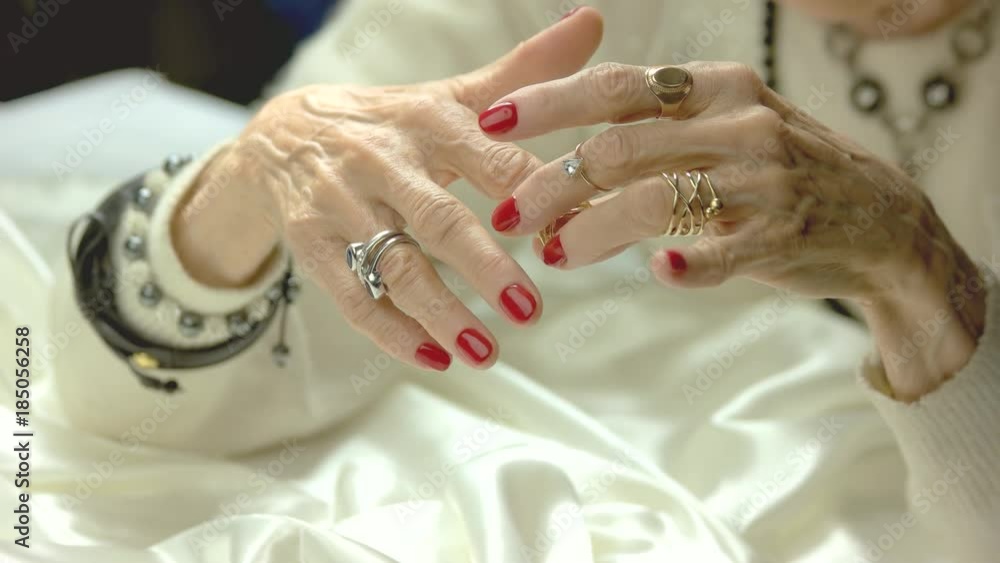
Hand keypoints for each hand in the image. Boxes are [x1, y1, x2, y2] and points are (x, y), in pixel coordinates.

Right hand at [171, 9, 604, 370]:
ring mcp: (341, 204)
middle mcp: (382, 160)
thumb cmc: (390, 121)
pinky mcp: (311, 242)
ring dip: (440, 312)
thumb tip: (593, 21)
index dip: (530, 192)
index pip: (488, 157)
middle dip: (485, 267)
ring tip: (485, 352)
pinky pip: (350, 293)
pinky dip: (390, 330)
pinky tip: (432, 358)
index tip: (571, 227)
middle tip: (531, 311)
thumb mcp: (450, 95)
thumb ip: (524, 73)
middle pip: (438, 217)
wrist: (282, 134)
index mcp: (428, 121)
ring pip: (393, 264)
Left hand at [481, 60, 986, 398]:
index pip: (616, 86)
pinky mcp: (783, 236)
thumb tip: (563, 159)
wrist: (879, 218)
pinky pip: (723, 252)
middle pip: (620, 145)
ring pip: (656, 198)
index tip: (490, 121)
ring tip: (553, 254)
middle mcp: (739, 122)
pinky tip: (656, 271)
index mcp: (716, 86)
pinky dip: (687, 264)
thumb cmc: (780, 171)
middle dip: (551, 181)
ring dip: (593, 229)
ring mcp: (764, 179)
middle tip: (508, 215)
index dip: (549, 103)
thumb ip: (656, 131)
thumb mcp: (727, 125)